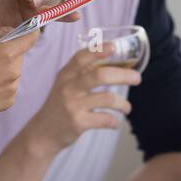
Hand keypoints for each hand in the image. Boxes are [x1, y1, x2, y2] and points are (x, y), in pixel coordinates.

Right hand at [0, 25, 39, 125]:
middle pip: (19, 56)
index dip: (29, 32)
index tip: (27, 31)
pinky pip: (9, 87)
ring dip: (4, 70)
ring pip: (14, 72)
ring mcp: (12, 88)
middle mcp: (14, 71)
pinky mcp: (9, 101)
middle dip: (8, 54)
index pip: (30, 38)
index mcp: (7, 53)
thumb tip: (9, 30)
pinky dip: (1, 85)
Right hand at [21, 44, 138, 157]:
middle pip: (100, 75)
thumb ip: (83, 73)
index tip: (114, 46)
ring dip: (123, 104)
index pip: (81, 57)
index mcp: (66, 75)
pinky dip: (115, 122)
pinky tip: (115, 122)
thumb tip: (116, 63)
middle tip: (137, 78)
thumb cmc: (60, 105)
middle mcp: (68, 88)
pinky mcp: (78, 123)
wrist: (43, 133)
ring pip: (108, 99)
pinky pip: (105, 119)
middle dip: (124, 75)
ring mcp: (73, 105)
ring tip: (127, 108)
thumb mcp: (65, 85)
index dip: (99, 50)